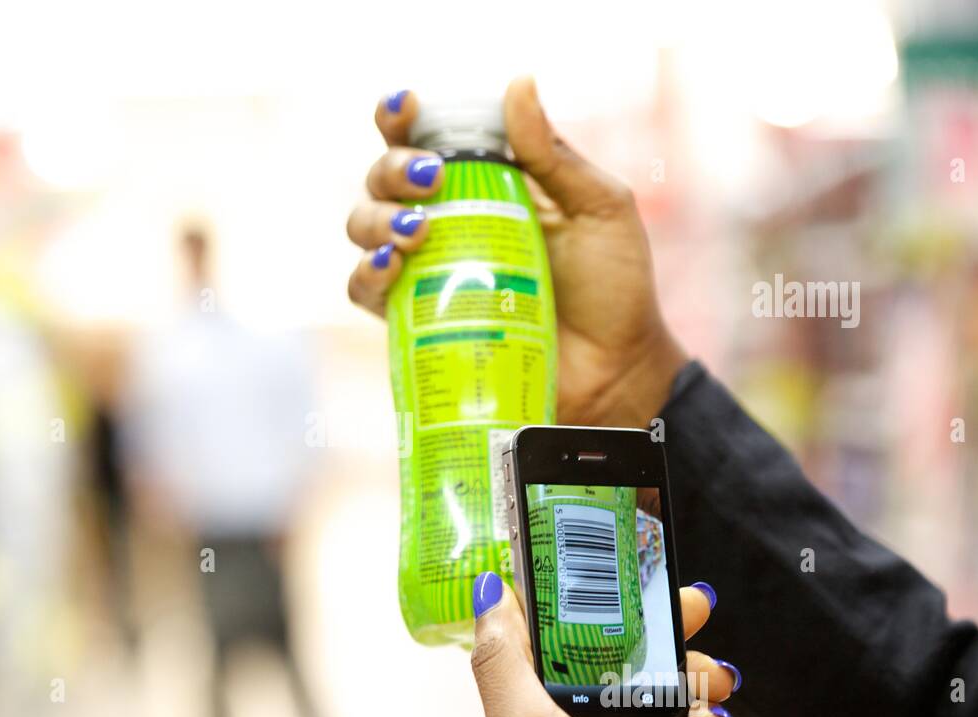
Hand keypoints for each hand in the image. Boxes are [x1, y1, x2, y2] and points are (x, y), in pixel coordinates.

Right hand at [346, 79, 685, 427]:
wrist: (613, 370)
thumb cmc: (613, 286)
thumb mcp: (598, 210)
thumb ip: (553, 155)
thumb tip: (518, 85)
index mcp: (487, 183)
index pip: (427, 138)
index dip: (402, 118)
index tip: (406, 108)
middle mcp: (447, 221)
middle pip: (382, 178)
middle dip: (392, 170)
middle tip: (430, 182)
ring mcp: (428, 271)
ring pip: (364, 228)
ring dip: (375, 219)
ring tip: (416, 231)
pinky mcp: (417, 322)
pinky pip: (365, 291)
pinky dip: (365, 274)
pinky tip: (389, 266)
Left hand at [469, 572, 738, 716]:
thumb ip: (503, 658)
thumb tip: (489, 590)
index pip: (565, 646)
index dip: (601, 609)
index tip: (633, 578)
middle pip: (628, 669)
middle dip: (668, 642)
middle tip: (697, 616)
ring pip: (673, 706)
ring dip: (701, 698)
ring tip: (708, 710)